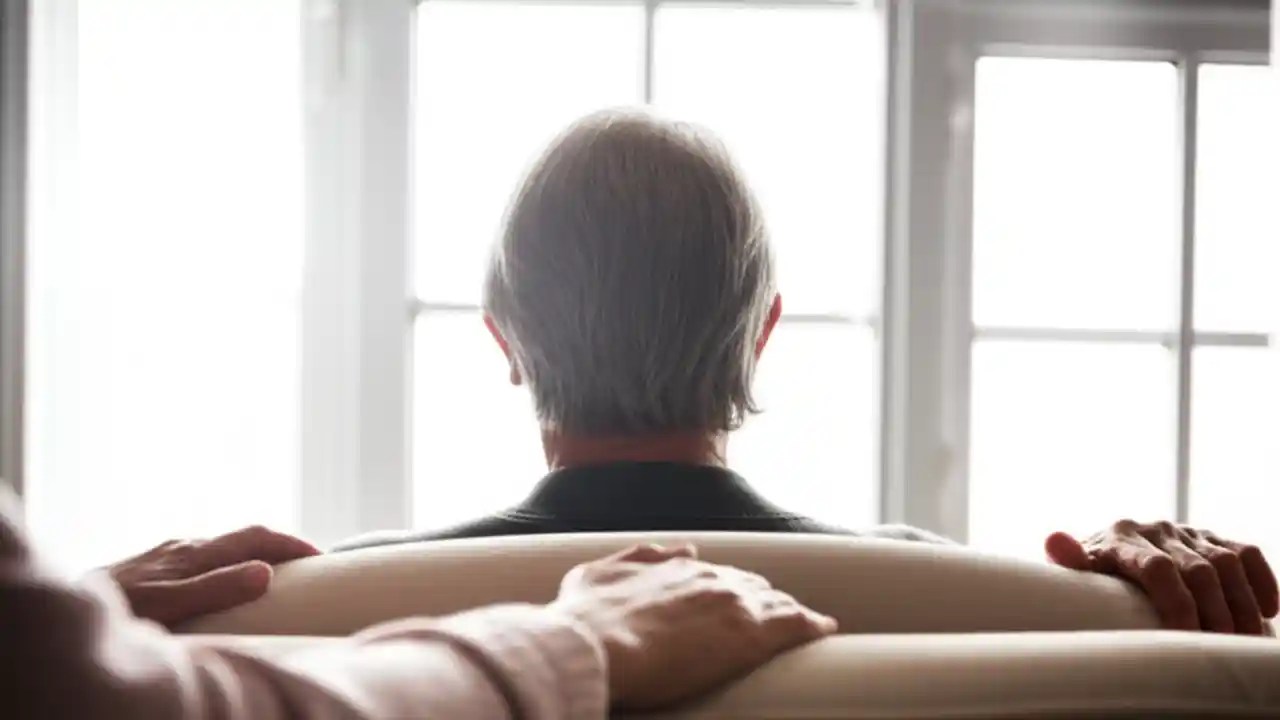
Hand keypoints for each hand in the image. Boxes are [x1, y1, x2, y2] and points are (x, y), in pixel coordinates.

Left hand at [106, 525, 319, 626]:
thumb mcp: (168, 604)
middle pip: (243, 536)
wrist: (64, 608)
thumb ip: (215, 587)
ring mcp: (166, 555)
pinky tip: (223, 580)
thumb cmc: (115, 611)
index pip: (256, 536)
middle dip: (280, 544)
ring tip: (275, 572)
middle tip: (309, 562)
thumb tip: (266, 571)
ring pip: (222, 546)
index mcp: (193, 552)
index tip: (322, 556)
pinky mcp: (153, 567)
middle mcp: (183, 546)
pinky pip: (204, 558)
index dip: (291, 543)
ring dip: (254, 553)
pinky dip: (229, 563)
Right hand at [551, 544, 836, 710]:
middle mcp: (711, 578)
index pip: (717, 574)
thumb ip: (639, 557)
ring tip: (801, 622)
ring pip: (775, 603)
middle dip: (760, 598)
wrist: (593, 645)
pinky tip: (823, 628)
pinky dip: (811, 625)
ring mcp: (733, 604)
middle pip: (749, 586)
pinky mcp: (750, 636)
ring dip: (787, 611)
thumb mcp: (597, 573)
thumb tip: (678, 548)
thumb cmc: (585, 617)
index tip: (734, 599)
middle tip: (770, 613)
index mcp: (678, 566)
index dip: (728, 588)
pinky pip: (794, 626)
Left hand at [1046, 520, 1278, 634]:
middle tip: (1222, 646)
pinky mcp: (1210, 537)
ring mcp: (1185, 532)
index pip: (1158, 568)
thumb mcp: (1076, 575)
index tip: (1186, 637)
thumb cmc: (1090, 578)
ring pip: (1225, 561)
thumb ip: (1070, 561)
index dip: (1177, 603)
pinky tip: (1267, 610)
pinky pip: (1245, 552)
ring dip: (1241, 603)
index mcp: (1120, 538)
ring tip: (1246, 639)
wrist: (1104, 556)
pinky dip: (1261, 579)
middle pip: (1197, 569)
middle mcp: (1155, 530)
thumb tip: (1055, 541)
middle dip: (1213, 612)